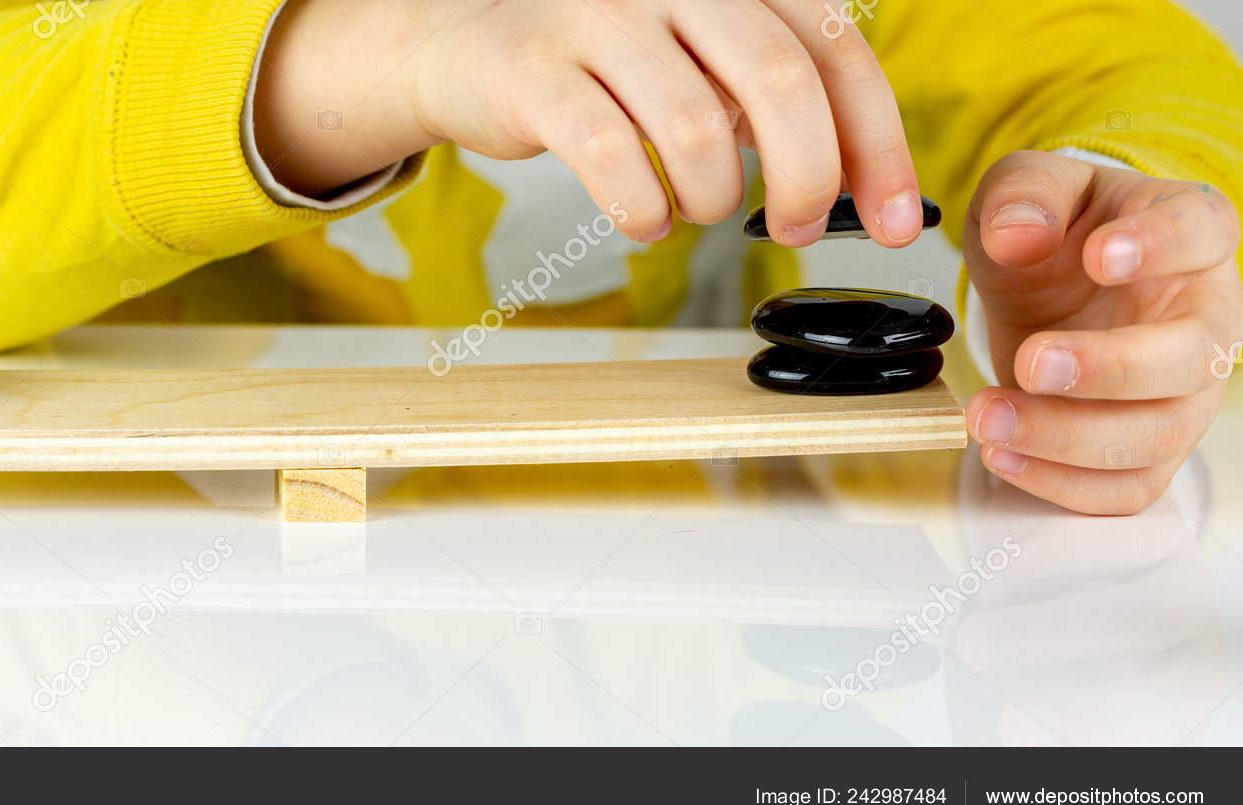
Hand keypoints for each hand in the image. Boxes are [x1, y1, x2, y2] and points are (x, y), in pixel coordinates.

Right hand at [256, 0, 922, 245]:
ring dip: (712, 198)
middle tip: (798, 229)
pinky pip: (610, 158)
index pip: (834, 53)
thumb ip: (773, 95)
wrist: (460, 45)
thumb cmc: (601, 64)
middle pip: (780, 85)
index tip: (898, 222)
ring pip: (697, 130)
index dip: (879, 144)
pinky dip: (642, 210)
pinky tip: (644, 219)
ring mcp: (598, 18)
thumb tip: (864, 181)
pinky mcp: (535, 71)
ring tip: (697, 208)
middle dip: (808, 179)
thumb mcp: (700, 58)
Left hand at [964, 151, 1242, 514]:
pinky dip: (1062, 483)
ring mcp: (1183, 393)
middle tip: (1031, 361)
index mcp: (1190, 235)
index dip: (1160, 245)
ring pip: (1156, 435)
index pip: (1202, 232)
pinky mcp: (1147, 448)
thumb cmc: (1057, 234)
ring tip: (987, 417)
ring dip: (1067, 437)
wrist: (1048, 287)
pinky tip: (1002, 454)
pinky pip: (1126, 487)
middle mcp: (1204, 317)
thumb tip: (1017, 236)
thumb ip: (1022, 196)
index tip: (1099, 256)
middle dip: (1109, 368)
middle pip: (1192, 357)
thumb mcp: (1027, 190)